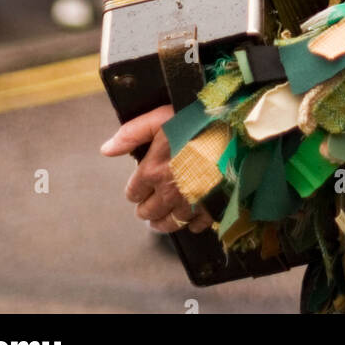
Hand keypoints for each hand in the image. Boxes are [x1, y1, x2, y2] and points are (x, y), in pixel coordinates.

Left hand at [101, 105, 212, 234]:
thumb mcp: (162, 117)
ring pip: (168, 224)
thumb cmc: (199, 120)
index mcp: (154, 171)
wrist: (238, 130)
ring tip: (160, 219)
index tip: (141, 185)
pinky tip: (190, 215)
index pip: (133, 193)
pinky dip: (190, 223)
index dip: (136, 189)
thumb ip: (132, 133)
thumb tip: (107, 149)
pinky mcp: (211, 209)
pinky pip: (195, 226)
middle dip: (146, 208)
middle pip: (148, 213)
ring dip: (162, 222)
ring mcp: (191, 203)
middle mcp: (169, 192)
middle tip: (149, 203)